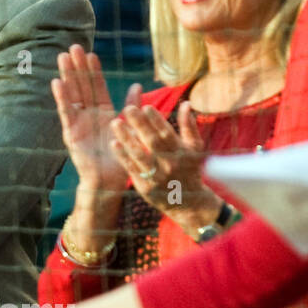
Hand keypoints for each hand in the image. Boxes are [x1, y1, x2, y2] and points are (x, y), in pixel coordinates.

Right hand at [51, 44, 139, 194]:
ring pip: (72, 94)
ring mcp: (78, 123)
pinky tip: (57, 82)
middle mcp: (88, 115)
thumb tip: (137, 85)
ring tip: (62, 57)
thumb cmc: (121, 158)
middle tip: (73, 47)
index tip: (91, 53)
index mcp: (103, 112)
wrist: (110, 182)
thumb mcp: (130, 128)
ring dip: (67, 75)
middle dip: (78, 67)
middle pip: (82, 86)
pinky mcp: (71, 134)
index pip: (97, 86)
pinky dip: (62, 97)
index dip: (94, 70)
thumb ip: (131, 106)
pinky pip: (66, 112)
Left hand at [110, 101, 219, 234]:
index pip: (168, 134)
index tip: (146, 106)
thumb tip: (186, 103)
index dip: (157, 120)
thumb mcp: (194, 148)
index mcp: (182, 152)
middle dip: (139, 125)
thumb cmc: (189, 169)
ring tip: (115, 123)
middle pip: (153, 142)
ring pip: (140, 155)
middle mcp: (170, 164)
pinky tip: (113, 144)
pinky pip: (132, 169)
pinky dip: (123, 157)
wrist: (189, 204)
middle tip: (127, 108)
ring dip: (126, 138)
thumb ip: (189, 126)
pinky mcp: (145, 187)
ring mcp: (157, 176)